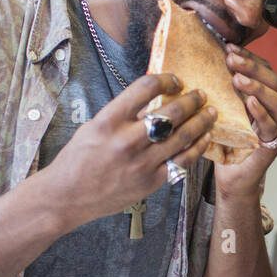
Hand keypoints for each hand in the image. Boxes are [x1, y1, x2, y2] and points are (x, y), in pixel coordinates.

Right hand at [39, 74, 215, 229]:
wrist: (67, 196)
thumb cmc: (78, 159)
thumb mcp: (93, 127)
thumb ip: (122, 114)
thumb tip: (152, 98)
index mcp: (108, 121)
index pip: (145, 88)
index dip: (166, 79)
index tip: (175, 80)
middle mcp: (126, 140)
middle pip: (170, 113)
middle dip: (191, 100)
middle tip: (200, 94)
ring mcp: (141, 163)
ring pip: (182, 136)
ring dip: (201, 121)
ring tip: (210, 112)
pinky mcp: (151, 181)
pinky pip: (182, 161)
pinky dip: (197, 147)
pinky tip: (205, 138)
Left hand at [215, 42, 276, 198]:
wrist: (232, 177)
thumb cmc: (228, 141)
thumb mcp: (227, 108)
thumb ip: (228, 88)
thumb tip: (209, 58)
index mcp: (272, 97)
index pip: (266, 70)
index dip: (250, 57)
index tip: (229, 47)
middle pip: (274, 81)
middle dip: (252, 67)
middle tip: (231, 59)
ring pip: (276, 100)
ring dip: (257, 86)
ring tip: (238, 79)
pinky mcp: (275, 143)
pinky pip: (271, 125)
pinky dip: (261, 113)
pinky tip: (249, 103)